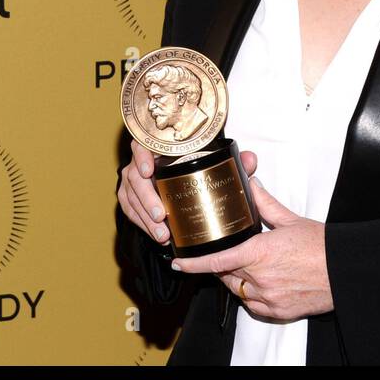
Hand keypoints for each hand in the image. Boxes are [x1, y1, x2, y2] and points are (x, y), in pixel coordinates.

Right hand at [118, 141, 257, 245]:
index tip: (148, 171)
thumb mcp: (217, 163)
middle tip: (161, 215)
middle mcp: (142, 161)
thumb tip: (249, 160)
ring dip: (144, 217)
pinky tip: (156, 235)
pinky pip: (130, 210)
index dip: (141, 156)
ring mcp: (134, 179)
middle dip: (146, 198)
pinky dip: (142, 223)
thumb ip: (234, 161)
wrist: (185, 178)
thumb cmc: (199, 166)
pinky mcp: (131, 197)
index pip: (142, 144)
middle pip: (134, 176)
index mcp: (159, 146)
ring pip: (130, 196)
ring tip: (162, 234)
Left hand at [171, 178, 332, 320]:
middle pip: (225, 274)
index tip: (178, 263)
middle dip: (221, 264)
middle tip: (226, 253)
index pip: (217, 260)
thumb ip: (264, 204)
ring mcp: (268, 297)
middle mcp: (260, 278)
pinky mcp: (277, 311)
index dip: (193, 264)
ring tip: (248, 265)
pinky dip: (250, 295)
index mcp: (259, 252)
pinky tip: (261, 283)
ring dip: (236, 279)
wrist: (345, 271)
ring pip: (237, 290)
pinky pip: (252, 305)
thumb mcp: (290, 220)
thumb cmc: (322, 246)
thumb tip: (250, 184)